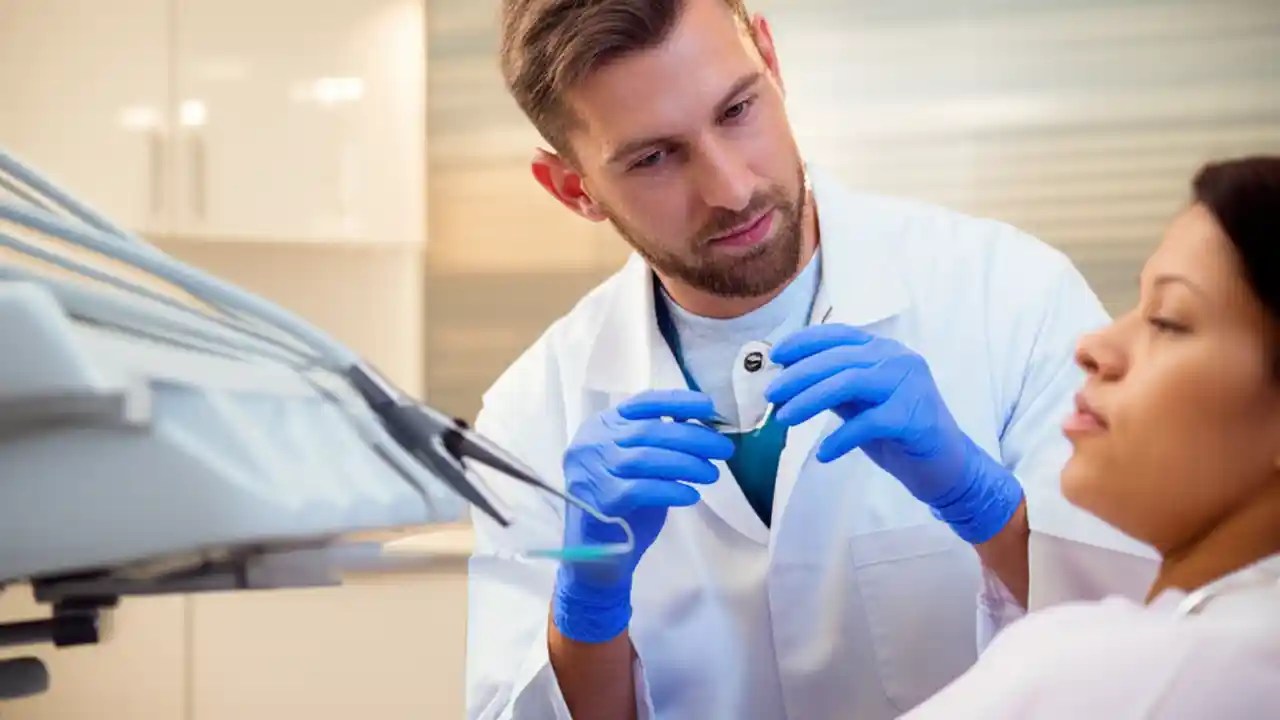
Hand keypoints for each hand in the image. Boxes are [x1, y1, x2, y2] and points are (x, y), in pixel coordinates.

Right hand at [553, 389, 733, 642]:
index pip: (642, 403)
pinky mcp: (600, 499)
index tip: (709, 407)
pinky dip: (671, 490)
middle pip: (650, 431)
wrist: (596, 557)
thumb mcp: (639, 464)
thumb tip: (702, 423)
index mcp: (602, 426)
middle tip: (724, 449)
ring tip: (712, 473)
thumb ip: (660, 441)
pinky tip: (691, 495)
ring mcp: (592, 470)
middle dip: (693, 437)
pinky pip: (642, 489)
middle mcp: (592, 442)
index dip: (678, 402)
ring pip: (647, 458)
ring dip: (687, 464)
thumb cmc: (624, 505)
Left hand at [764, 324, 1022, 543]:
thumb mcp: (859, 403)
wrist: (944, 465)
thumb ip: (833, 386)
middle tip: (771, 394)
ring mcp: (909, 385)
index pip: (839, 335)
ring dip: (810, 400)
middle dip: (799, 375)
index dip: (805, 341)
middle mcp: (898, 359)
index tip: (776, 355)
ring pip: (850, 383)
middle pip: (839, 359)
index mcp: (884, 349)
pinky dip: (841, 438)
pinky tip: (824, 453)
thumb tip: (788, 378)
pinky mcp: (914, 416)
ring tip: (784, 419)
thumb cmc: (897, 431)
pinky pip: (868, 422)